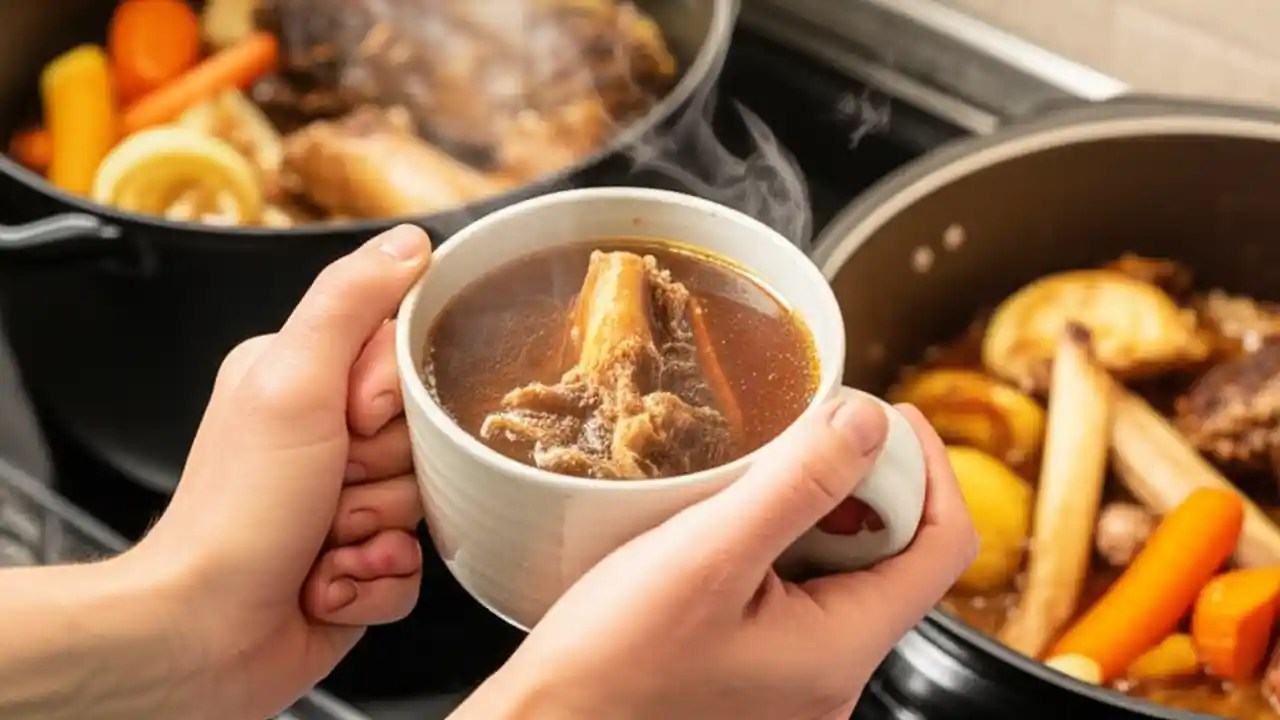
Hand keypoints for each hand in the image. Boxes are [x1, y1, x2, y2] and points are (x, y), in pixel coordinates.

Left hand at [130, 226, 431, 717]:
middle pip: (424, 436)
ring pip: (428, 502)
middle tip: (333, 487)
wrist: (206, 633)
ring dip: (380, 534)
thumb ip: (351, 302)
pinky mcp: (363, 562)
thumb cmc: (239, 509)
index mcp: (307, 378)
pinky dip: (378, 580)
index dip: (392, 396)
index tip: (352, 419)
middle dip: (388, 475)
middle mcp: (327, 436)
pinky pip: (417, 565)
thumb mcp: (295, 381)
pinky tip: (332, 581)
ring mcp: (347, 503)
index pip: (404, 359)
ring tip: (326, 542)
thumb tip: (408, 243)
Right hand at [457, 396, 976, 719]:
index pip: (943, 547)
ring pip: (840, 570)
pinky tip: (726, 526)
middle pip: (893, 554)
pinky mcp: (760, 671)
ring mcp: (797, 677)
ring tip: (752, 480)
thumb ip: (797, 485)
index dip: (929, 467)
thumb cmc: (610, 663)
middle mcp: (833, 672)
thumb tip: (870, 421)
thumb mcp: (706, 556)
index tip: (889, 413)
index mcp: (841, 647)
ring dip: (811, 511)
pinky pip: (797, 593)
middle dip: (859, 483)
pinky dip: (777, 544)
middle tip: (803, 436)